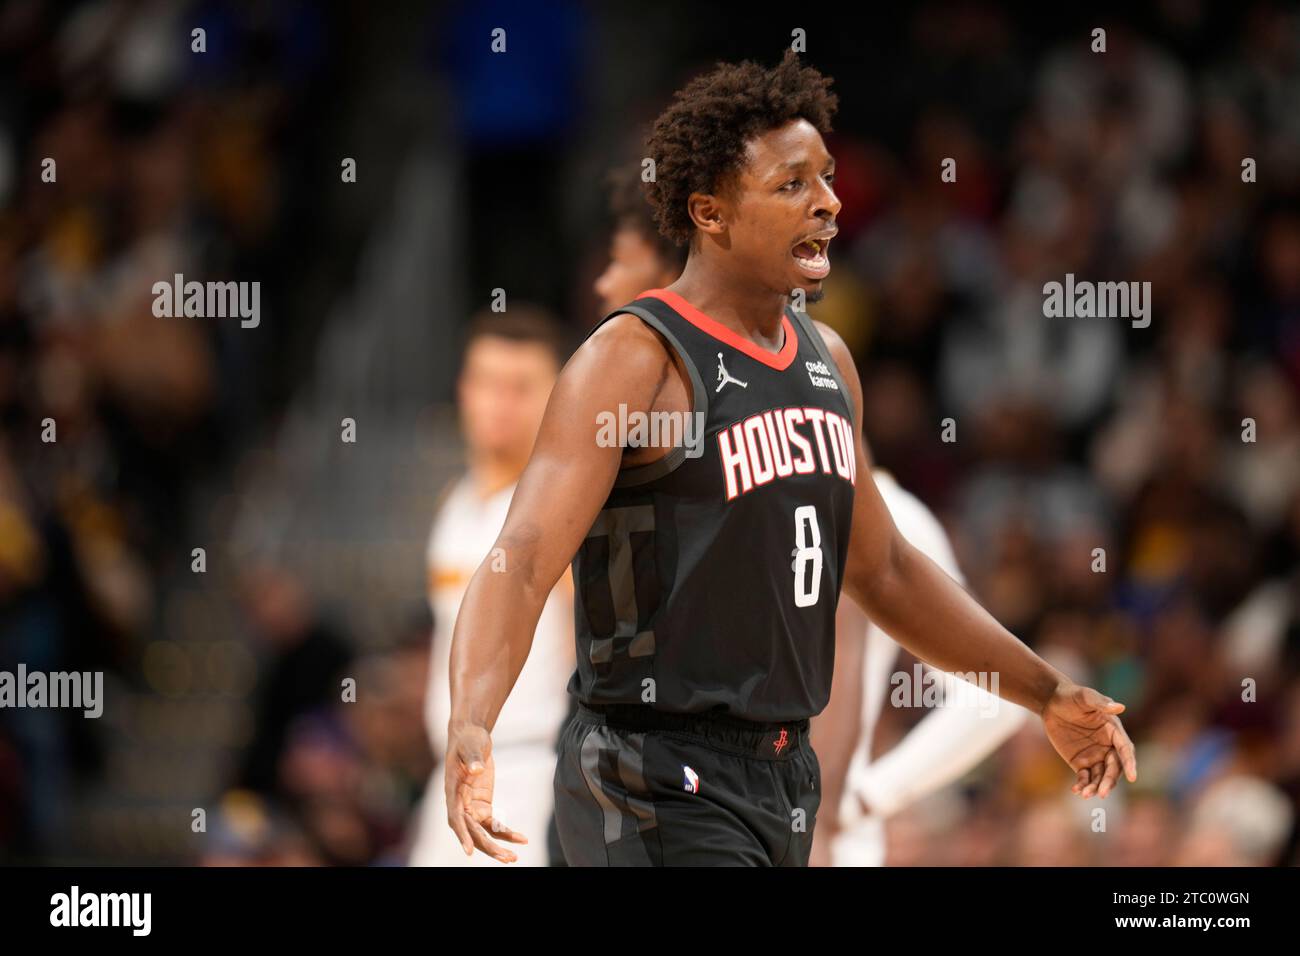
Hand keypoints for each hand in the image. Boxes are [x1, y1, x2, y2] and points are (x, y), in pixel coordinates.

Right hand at [444, 722, 527, 862]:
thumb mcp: (470, 745)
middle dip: (487, 846)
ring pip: (482, 833)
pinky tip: (521, 839)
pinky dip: (506, 833)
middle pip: (471, 831)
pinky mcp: (482, 806)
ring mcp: (470, 807)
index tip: (469, 851)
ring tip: (513, 858)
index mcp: (452, 791)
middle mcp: (459, 803)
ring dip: (497, 846)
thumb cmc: (468, 739)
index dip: (462, 834)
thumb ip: (472, 758)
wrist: (471, 736)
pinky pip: (493, 825)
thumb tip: (476, 769)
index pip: (455, 817)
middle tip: (506, 858)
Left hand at [1040, 683, 1137, 798]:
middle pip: (1114, 768)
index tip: (1133, 777)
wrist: (1052, 703)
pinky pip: (1084, 777)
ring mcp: (1095, 756)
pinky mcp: (1080, 762)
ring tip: (1086, 794)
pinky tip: (1076, 790)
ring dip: (1096, 787)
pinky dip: (1082, 785)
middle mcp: (1108, 746)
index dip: (1129, 763)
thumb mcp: (1085, 696)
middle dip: (1110, 781)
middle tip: (1102, 793)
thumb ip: (1100, 702)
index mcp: (1114, 731)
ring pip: (1100, 776)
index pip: (1125, 750)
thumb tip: (1119, 707)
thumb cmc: (1072, 696)